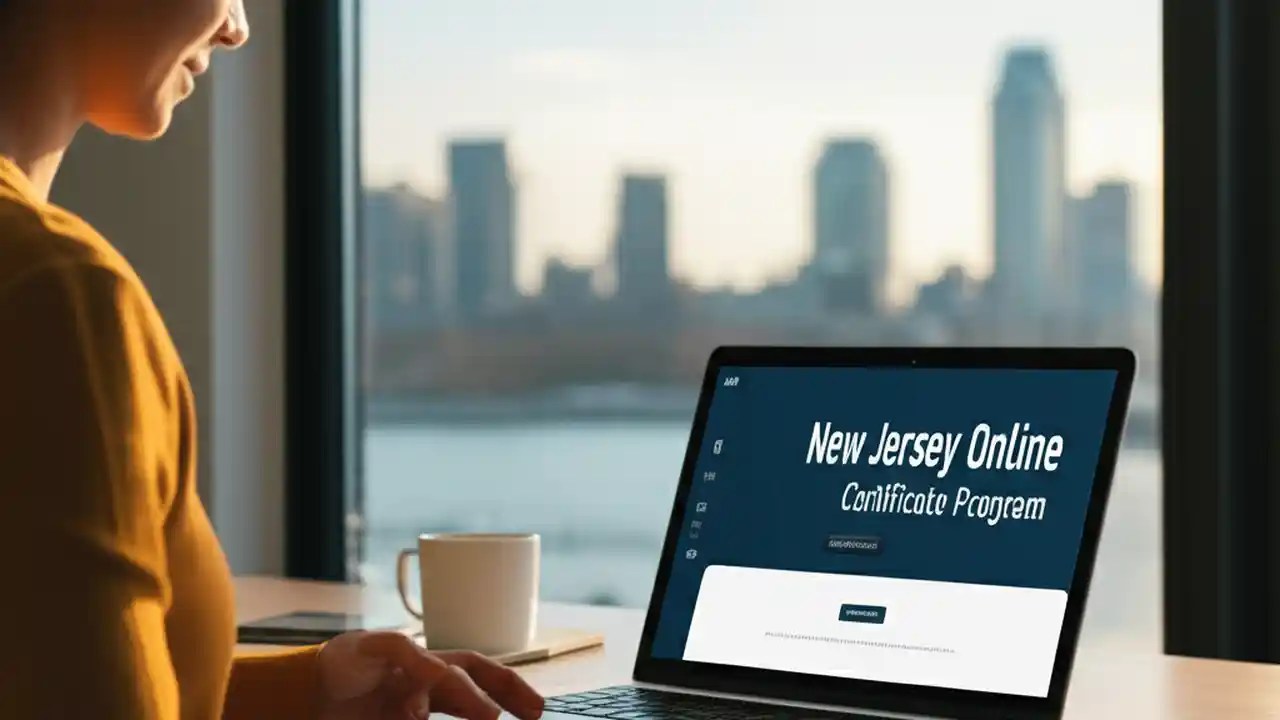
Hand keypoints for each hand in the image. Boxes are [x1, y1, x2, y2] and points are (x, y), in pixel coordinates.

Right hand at [317, 631, 544, 719]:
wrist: (299, 693)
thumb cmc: (351, 711)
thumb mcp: (402, 717)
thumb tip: (480, 719)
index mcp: (432, 683)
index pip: (481, 677)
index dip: (512, 689)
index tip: (537, 710)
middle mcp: (421, 667)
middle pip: (472, 667)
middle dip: (506, 686)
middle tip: (534, 710)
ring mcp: (396, 659)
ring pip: (443, 667)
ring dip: (468, 692)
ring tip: (489, 716)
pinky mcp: (366, 648)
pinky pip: (399, 651)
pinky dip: (418, 664)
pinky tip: (428, 688)